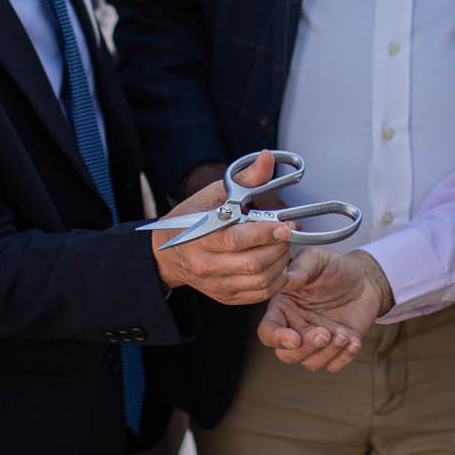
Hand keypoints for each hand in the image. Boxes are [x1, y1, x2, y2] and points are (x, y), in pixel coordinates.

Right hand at [152, 151, 291, 304]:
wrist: (168, 250)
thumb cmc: (192, 218)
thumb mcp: (213, 193)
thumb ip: (244, 178)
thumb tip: (266, 158)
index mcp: (200, 236)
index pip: (236, 240)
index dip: (265, 233)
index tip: (284, 226)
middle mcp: (206, 264)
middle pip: (253, 264)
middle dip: (279, 248)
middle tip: (286, 234)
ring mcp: (216, 283)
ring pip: (260, 281)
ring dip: (281, 264)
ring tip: (282, 247)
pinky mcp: (225, 296)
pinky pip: (258, 294)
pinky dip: (275, 280)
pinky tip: (277, 265)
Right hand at [256, 248, 391, 372]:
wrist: (364, 279)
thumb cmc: (335, 267)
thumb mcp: (316, 259)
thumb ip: (301, 267)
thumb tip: (288, 279)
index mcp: (283, 309)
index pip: (268, 332)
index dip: (277, 339)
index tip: (295, 338)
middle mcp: (296, 328)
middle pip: (287, 355)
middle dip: (305, 349)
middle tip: (325, 332)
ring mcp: (316, 342)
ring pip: (310, 363)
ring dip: (327, 353)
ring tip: (344, 333)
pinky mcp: (336, 350)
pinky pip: (334, 366)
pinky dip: (344, 358)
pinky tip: (354, 340)